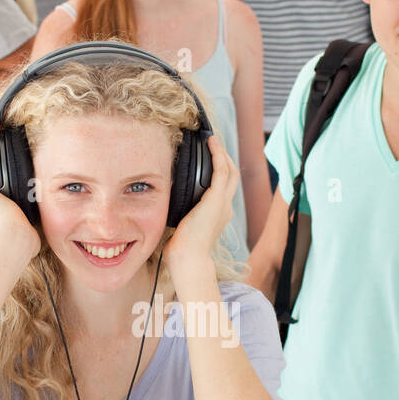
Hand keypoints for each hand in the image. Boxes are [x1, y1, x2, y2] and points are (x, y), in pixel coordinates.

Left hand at [164, 133, 238, 278]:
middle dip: (223, 158)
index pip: (224, 187)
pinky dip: (217, 155)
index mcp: (218, 214)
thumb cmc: (182, 250)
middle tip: (212, 144)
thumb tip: (166, 205)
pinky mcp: (216, 200)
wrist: (189, 259)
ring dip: (221, 153)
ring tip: (211, 140)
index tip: (209, 158)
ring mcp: (223, 203)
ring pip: (230, 170)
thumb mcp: (182, 226)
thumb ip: (181, 214)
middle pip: (232, 176)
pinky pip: (221, 171)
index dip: (219, 170)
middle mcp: (225, 208)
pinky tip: (210, 143)